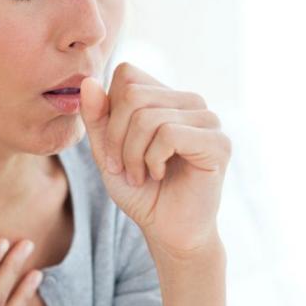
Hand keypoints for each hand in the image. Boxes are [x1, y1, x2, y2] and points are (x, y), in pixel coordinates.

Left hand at [79, 62, 230, 260]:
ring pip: (149, 116)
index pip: (127, 75)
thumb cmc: (141, 191)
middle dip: (116, 137)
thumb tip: (88, 81)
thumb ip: (97, 117)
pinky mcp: (218, 143)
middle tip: (121, 167)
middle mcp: (191, 102)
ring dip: (132, 154)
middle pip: (133, 95)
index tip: (110, 148)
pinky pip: (169, 134)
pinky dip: (152, 160)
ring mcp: (208, 120)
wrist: (168, 231)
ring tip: (139, 175)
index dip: (109, 111)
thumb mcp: (107, 151)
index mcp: (167, 97)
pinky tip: (159, 174)